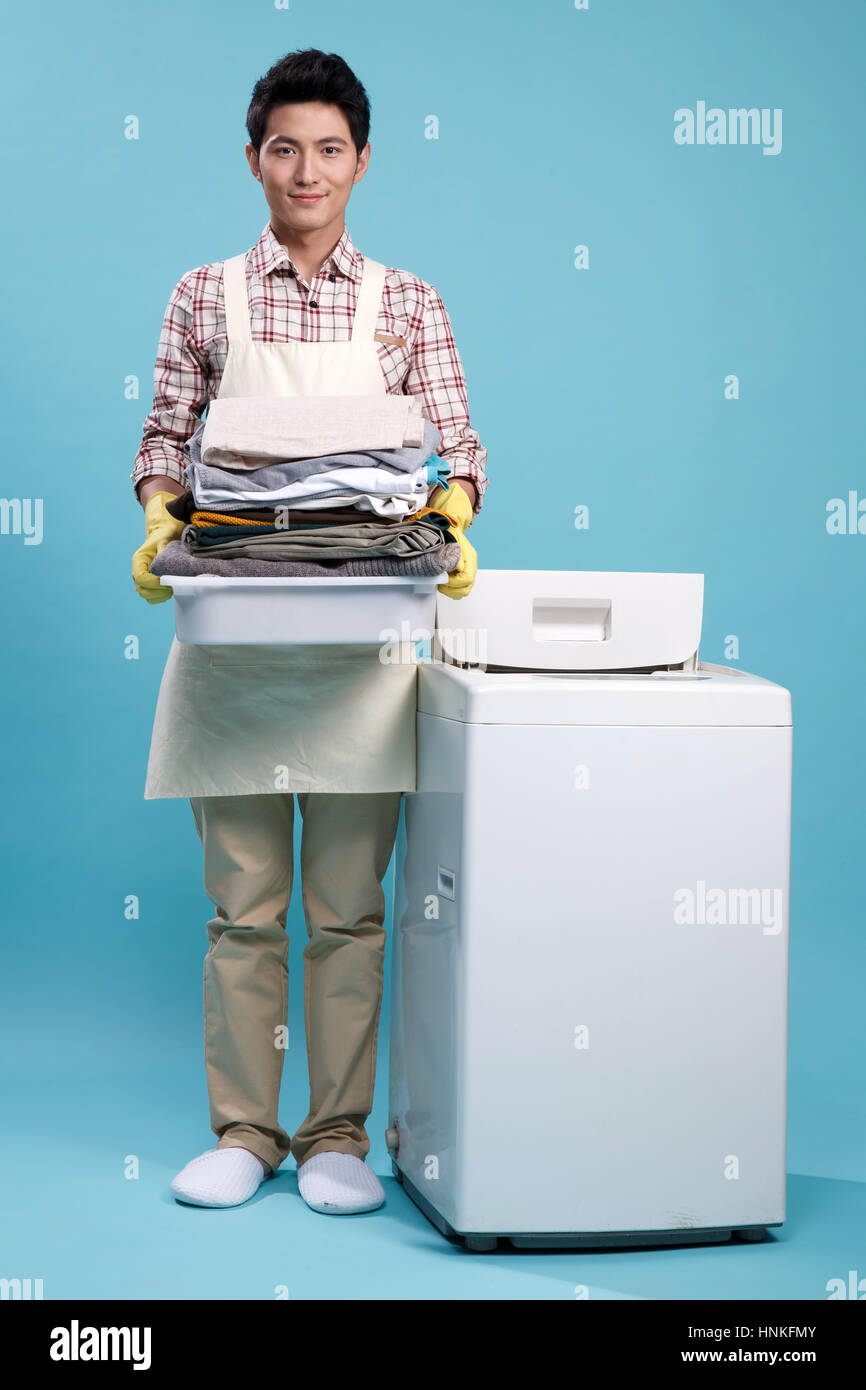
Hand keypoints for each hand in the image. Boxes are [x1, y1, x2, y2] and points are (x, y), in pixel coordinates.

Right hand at [132, 491, 185, 602]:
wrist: (167, 531)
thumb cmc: (166, 533)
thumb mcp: (166, 538)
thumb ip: (164, 551)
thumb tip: (166, 566)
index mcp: (140, 559)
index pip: (140, 578)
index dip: (153, 583)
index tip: (167, 581)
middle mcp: (139, 569)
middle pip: (141, 590)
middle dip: (157, 592)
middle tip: (172, 586)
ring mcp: (144, 577)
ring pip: (146, 595)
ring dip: (159, 596)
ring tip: (172, 587)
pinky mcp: (151, 582)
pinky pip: (152, 596)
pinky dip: (161, 597)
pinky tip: (170, 588)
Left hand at [416, 481, 477, 599]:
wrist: (450, 525)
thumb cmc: (448, 530)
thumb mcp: (448, 538)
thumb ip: (452, 553)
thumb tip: (455, 567)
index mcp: (470, 556)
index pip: (466, 579)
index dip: (453, 583)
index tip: (442, 580)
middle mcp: (470, 564)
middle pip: (466, 587)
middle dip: (452, 589)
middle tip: (440, 584)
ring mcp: (466, 569)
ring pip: (463, 590)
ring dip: (451, 590)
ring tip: (440, 583)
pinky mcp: (461, 572)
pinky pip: (459, 586)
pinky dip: (451, 588)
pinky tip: (442, 581)